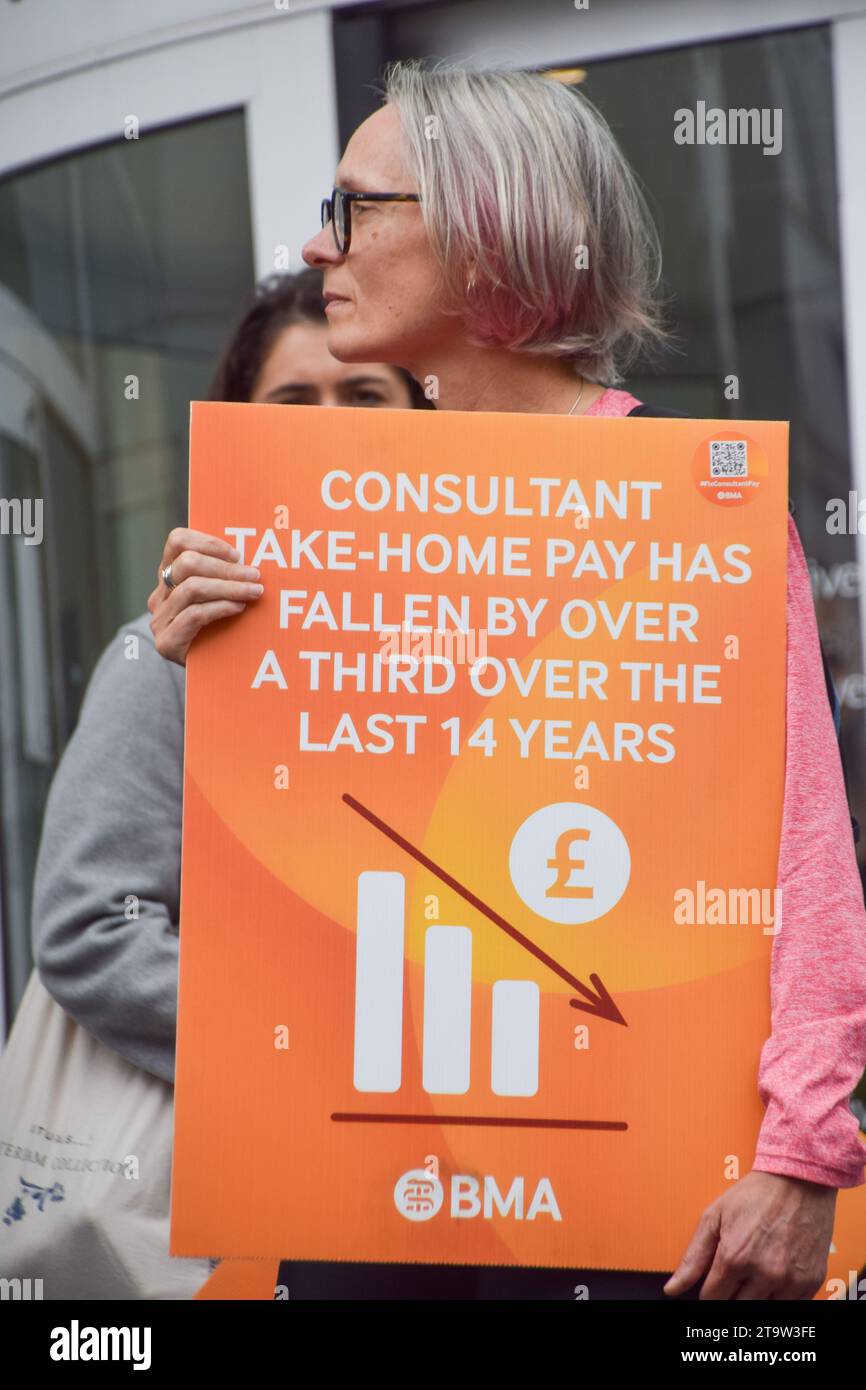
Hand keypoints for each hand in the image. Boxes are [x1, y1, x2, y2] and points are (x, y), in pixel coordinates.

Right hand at [147, 527, 263, 665]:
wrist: (208, 676)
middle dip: (226, 567)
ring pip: (193, 588)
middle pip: (187, 563)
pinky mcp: (166, 642)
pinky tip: (239, 607)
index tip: (237, 554)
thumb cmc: (221, 630)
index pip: (177, 541)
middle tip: (255, 575)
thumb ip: (225, 576)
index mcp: (169, 576)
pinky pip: (194, 614)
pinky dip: (221, 607)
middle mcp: (160, 595)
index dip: (208, 542)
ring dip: (230, 587)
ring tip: (254, 592)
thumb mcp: (220, 597)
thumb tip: (252, 557)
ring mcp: (160, 619)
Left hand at [663, 1171, 835, 1299]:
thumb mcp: (715, 1217)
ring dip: (756, 1296)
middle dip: (732, 1294)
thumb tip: (673, 1289)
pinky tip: (776, 1273)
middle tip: (737, 1273)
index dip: (710, 1290)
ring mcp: (790, 1280)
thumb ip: (693, 1257)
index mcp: (735, 1257)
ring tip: (756, 1271)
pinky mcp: (811, 1281)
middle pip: (737, 1308)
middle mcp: (764, 1273)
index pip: (712, 1298)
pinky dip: (780, 1296)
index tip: (714, 1282)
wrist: (798, 1180)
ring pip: (763, 1310)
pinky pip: (791, 1306)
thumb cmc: (756, 1194)